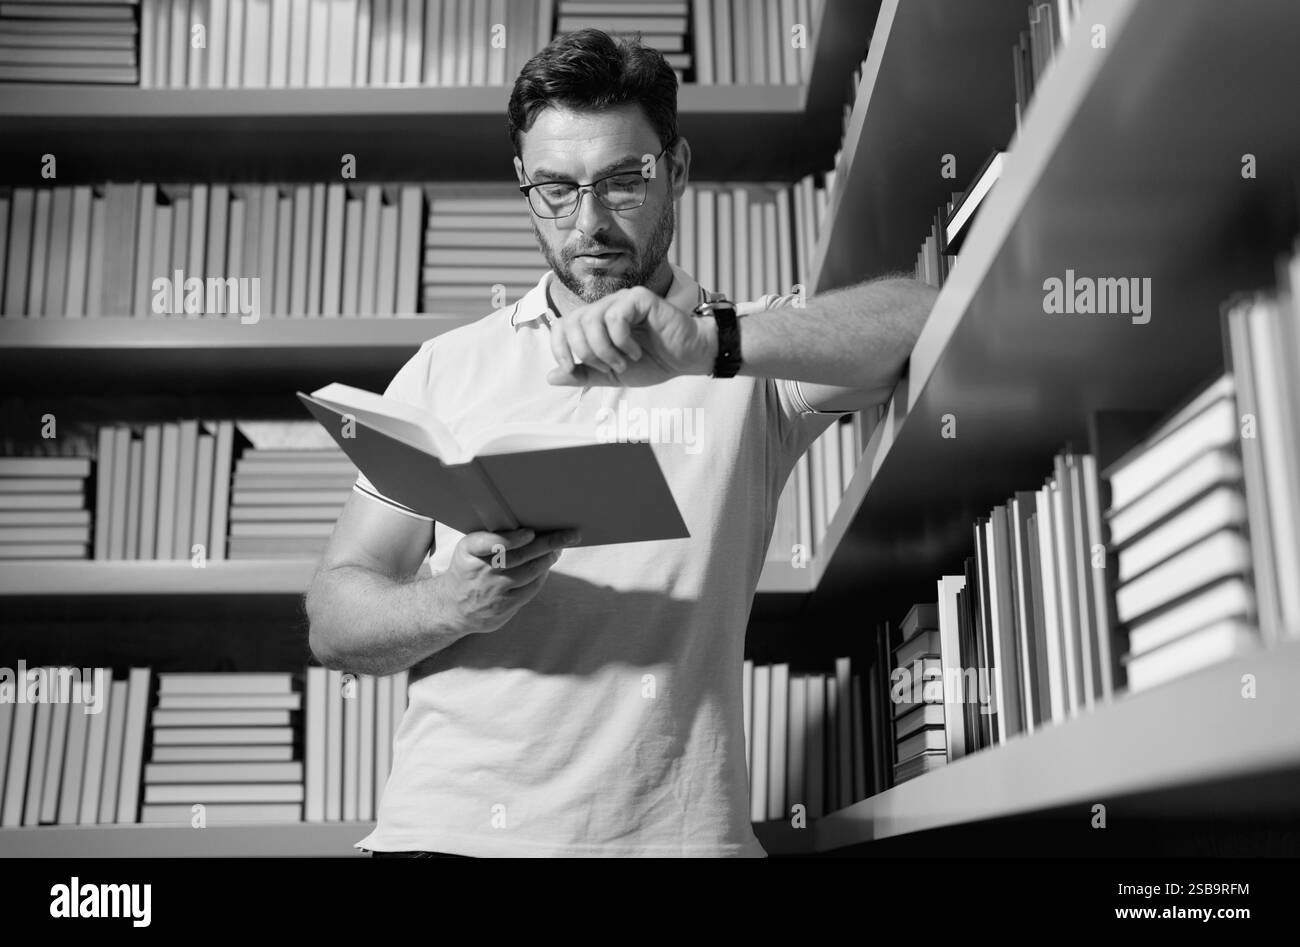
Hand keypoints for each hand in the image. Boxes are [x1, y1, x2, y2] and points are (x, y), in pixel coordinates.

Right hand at [439, 527, 580, 634]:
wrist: (454, 606)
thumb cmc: (469, 568)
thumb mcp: (468, 549)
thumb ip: (491, 537)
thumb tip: (529, 526)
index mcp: (470, 550)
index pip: (490, 543)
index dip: (512, 539)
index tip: (530, 533)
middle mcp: (482, 571)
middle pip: (520, 555)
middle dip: (548, 543)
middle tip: (569, 534)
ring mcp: (494, 591)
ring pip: (530, 571)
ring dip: (549, 558)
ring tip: (558, 549)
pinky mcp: (504, 607)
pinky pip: (531, 588)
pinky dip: (542, 575)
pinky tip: (546, 566)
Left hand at [546, 286, 717, 387]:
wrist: (688, 358)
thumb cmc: (655, 362)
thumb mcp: (612, 375)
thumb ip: (583, 375)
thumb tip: (551, 376)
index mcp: (596, 322)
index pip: (562, 325)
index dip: (558, 347)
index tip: (570, 369)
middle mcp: (606, 307)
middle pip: (573, 322)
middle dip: (586, 353)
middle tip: (609, 368)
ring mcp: (622, 300)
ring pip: (592, 320)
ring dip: (604, 350)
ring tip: (623, 362)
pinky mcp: (640, 299)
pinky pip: (615, 317)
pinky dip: (621, 341)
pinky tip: (636, 352)